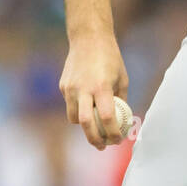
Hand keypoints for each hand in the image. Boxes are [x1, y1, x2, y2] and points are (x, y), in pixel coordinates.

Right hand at [59, 33, 129, 149]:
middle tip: (102, 147)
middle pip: (85, 124)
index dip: (112, 134)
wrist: (88, 38)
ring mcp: (70, 88)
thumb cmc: (111, 59)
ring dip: (84, 126)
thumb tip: (123, 121)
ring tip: (94, 129)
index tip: (117, 141)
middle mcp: (83, 89)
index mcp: (101, 87)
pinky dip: (78, 110)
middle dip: (94, 139)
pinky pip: (70, 105)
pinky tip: (87, 106)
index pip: (107, 118)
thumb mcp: (122, 78)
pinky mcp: (63, 86)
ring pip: (73, 117)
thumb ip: (121, 100)